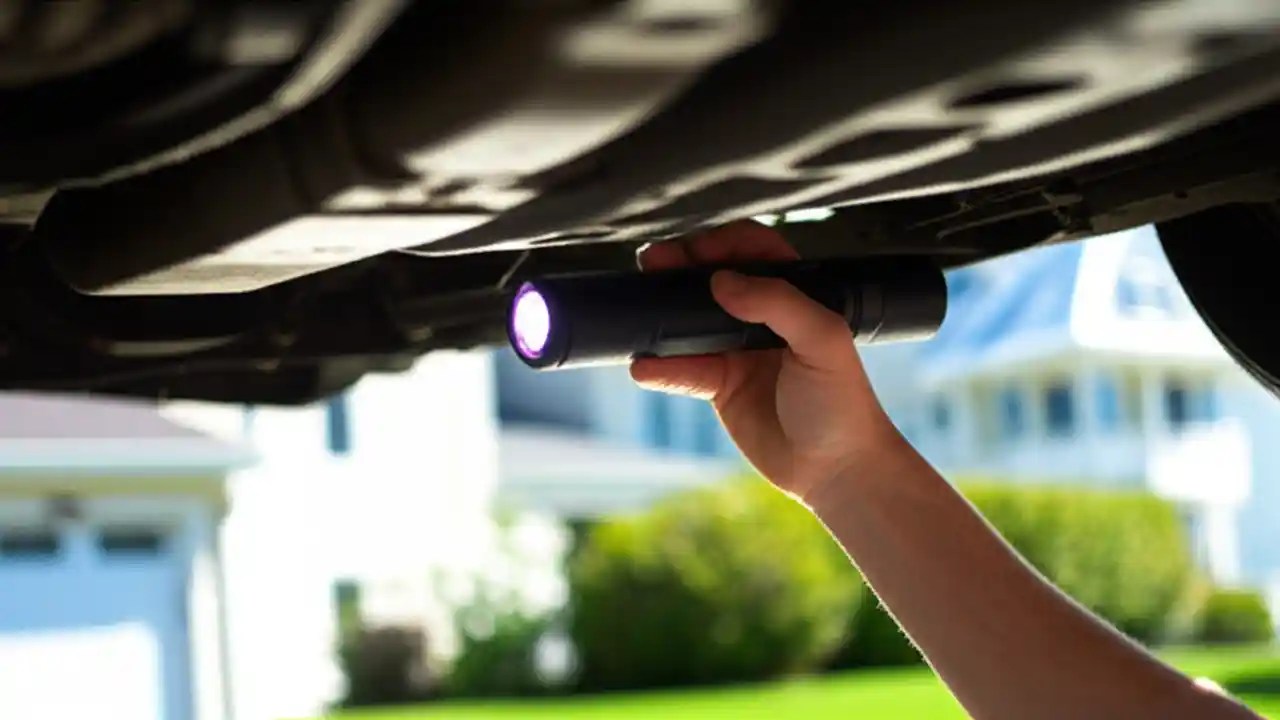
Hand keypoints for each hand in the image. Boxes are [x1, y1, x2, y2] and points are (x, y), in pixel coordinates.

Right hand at [630, 221, 899, 502]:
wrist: (836, 468)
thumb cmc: (843, 402)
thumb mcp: (823, 340)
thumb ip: (777, 302)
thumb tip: (723, 281)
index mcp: (796, 297)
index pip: (755, 251)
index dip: (724, 243)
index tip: (698, 250)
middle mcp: (764, 320)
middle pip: (714, 281)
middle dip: (682, 269)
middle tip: (654, 263)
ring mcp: (738, 353)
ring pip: (691, 325)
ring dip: (664, 316)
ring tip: (640, 311)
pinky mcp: (721, 388)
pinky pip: (683, 370)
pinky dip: (661, 368)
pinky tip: (644, 366)